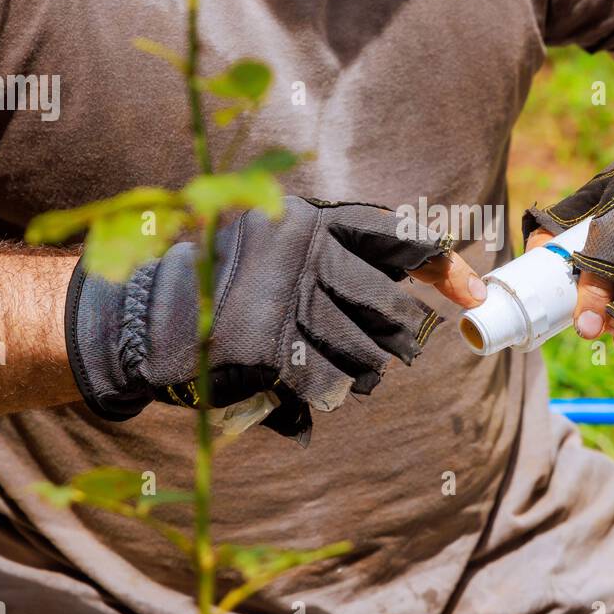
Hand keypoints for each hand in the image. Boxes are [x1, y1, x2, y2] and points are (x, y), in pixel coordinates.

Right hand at [65, 195, 484, 436]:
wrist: (139, 320)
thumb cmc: (218, 285)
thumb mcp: (275, 247)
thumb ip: (341, 260)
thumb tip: (423, 290)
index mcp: (306, 219)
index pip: (393, 236)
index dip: (440, 264)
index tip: (474, 293)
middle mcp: (299, 252)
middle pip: (386, 307)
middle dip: (398, 336)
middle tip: (397, 349)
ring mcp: (283, 300)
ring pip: (363, 353)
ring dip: (361, 372)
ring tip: (344, 372)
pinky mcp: (268, 349)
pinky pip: (326, 384)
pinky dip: (324, 394)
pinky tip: (309, 392)